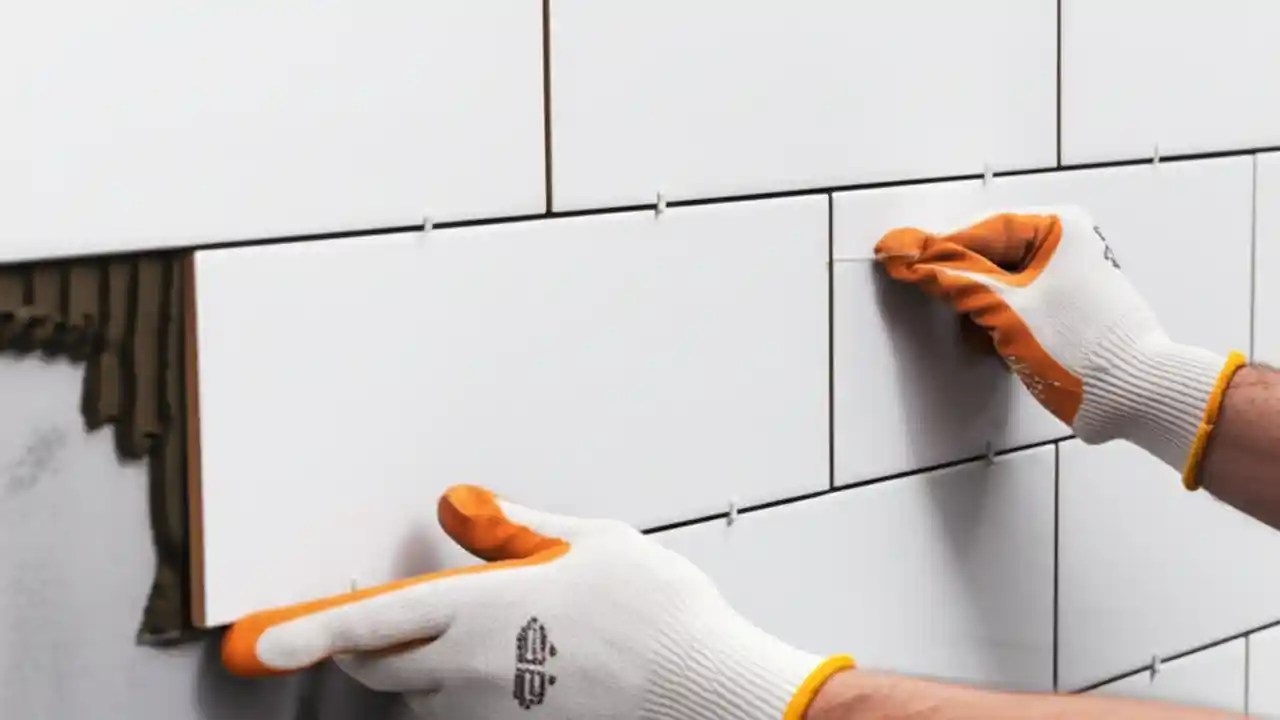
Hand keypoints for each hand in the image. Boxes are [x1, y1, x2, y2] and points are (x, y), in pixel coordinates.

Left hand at [222, 486, 852, 718]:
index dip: (303, 630)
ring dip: (417, 672)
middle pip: (377, 669)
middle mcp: (469, 671)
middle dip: (358, 648)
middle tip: (368, 624)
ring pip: (417, 699)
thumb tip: (462, 507)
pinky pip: (461, 719)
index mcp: (478, 611)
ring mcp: (490, 714)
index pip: (366, 624)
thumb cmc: (655, 613)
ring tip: (470, 638)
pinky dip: (459, 696)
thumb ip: (513, 527)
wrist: (703, 687)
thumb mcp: (587, 541)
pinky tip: (509, 671)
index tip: (258, 641)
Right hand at [875, 208, 1243, 487]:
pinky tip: (994, 345)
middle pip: (989, 259)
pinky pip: (1019, 309)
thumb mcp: (1005, 307)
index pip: (981, 233)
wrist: (1137, 394)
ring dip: (980, 310)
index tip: (899, 260)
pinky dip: (1000, 325)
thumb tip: (905, 257)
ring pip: (1002, 287)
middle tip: (935, 299)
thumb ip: (950, 278)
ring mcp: (1071, 282)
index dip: (937, 250)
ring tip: (975, 333)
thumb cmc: (1086, 346)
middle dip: (963, 285)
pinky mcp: (1070, 314)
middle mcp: (1069, 248)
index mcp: (1061, 230)